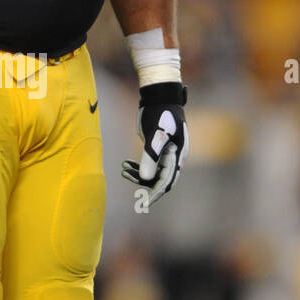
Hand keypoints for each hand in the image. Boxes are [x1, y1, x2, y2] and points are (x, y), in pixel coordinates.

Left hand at [122, 81, 188, 206]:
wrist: (159, 97)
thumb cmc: (160, 114)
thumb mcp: (155, 135)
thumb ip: (151, 157)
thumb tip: (146, 179)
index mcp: (177, 156)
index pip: (167, 181)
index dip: (155, 193)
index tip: (143, 203)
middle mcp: (173, 158)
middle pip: (159, 180)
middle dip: (143, 184)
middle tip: (126, 177)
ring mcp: (165, 154)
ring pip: (152, 173)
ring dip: (137, 175)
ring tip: (123, 169)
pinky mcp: (156, 150)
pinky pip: (148, 165)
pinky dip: (137, 168)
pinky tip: (125, 165)